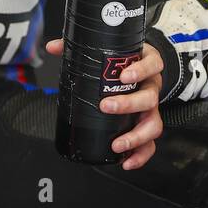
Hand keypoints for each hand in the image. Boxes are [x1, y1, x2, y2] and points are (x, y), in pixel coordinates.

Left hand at [45, 38, 164, 169]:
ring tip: (117, 144)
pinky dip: (140, 154)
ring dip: (136, 136)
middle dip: (129, 104)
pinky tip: (126, 161)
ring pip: (153, 124)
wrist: (143, 70)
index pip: (152, 64)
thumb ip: (82, 47)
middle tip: (106, 106)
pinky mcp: (147, 125)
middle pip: (150, 97)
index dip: (140, 70)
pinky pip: (150, 143)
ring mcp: (151, 109)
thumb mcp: (111, 50)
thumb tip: (54, 46)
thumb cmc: (127, 62)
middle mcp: (151, 87)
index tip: (123, 76)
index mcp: (146, 65)